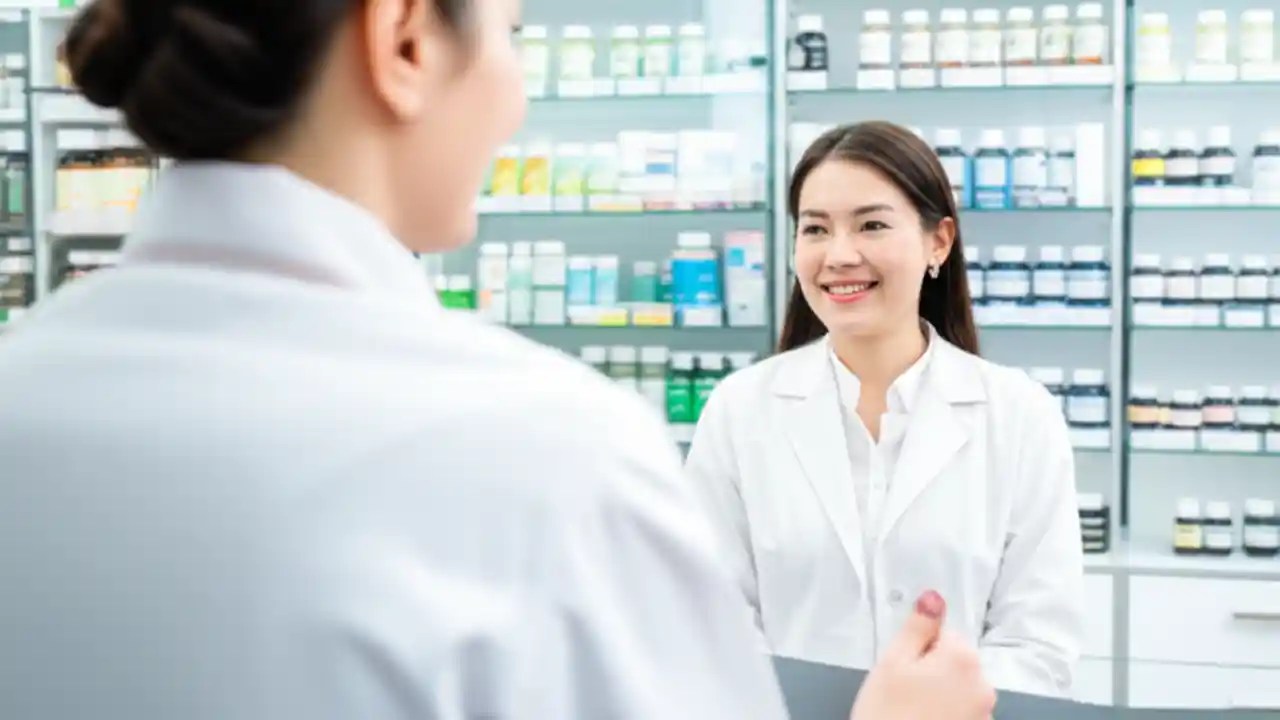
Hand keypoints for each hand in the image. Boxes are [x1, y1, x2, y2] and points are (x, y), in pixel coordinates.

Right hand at [849, 591, 996, 719]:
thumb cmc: (886, 714)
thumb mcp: (893, 662)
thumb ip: (918, 627)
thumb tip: (934, 598)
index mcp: (963, 659)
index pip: (944, 633)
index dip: (919, 648)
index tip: (903, 668)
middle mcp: (983, 685)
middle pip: (956, 661)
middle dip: (931, 670)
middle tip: (903, 690)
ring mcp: (984, 714)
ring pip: (959, 688)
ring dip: (939, 694)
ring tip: (911, 711)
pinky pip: (961, 712)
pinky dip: (944, 714)